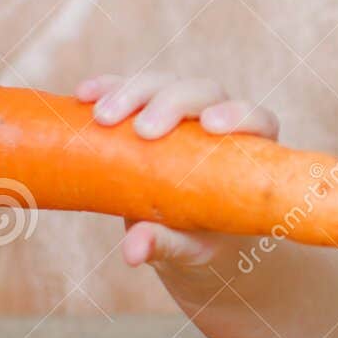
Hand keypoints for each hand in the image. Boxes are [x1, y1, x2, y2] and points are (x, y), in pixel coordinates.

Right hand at [74, 72, 279, 269]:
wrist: (178, 231)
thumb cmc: (199, 238)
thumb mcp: (188, 246)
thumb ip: (166, 244)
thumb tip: (133, 252)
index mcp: (247, 150)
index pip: (256, 120)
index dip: (238, 115)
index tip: (211, 125)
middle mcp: (219, 119)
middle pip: (203, 94)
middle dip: (172, 103)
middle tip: (142, 130)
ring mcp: (182, 110)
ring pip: (163, 85)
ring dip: (132, 92)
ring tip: (101, 116)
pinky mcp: (146, 109)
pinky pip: (127, 90)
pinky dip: (107, 89)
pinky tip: (82, 95)